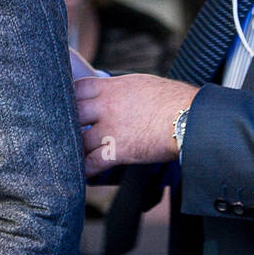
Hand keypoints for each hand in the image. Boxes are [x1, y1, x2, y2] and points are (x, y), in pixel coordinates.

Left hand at [75, 73, 197, 176]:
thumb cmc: (172, 99)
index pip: (77, 87)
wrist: (188, 117)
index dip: (69, 97)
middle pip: (71, 113)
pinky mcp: (118, 151)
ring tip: (72, 153)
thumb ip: (120, 89)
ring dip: (75, 147)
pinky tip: (83, 171)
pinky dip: (84, 169)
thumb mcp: (141, 84)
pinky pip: (91, 163)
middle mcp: (107, 107)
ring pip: (78, 140)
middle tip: (65, 130)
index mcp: (112, 87)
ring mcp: (111, 129)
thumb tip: (112, 92)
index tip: (67, 105)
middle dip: (68, 122)